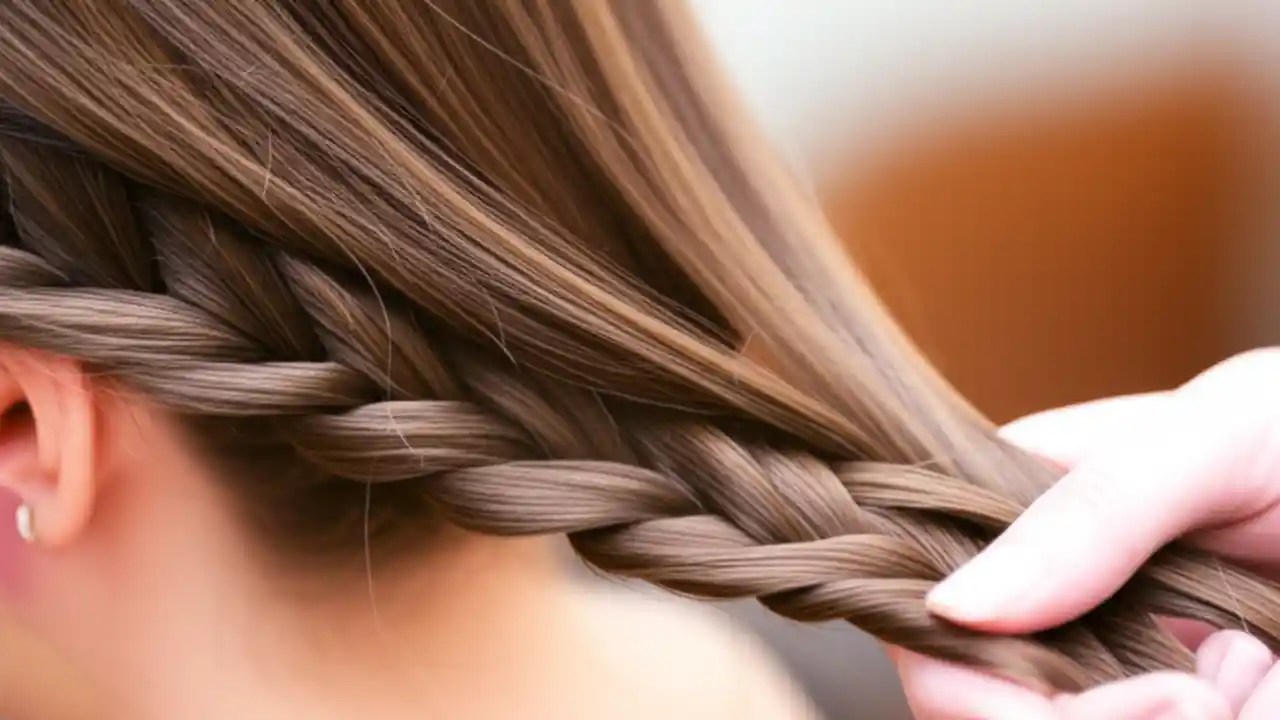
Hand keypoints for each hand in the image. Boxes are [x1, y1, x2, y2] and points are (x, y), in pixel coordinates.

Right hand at [897, 348, 1279, 717]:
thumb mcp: (1218, 437)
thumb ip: (1090, 510)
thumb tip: (954, 606)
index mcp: (1014, 520)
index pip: (932, 632)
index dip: (983, 692)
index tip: (1111, 702)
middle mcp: (1046, 607)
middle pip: (999, 714)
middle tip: (1209, 695)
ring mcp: (1110, 668)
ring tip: (1259, 667)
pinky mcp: (1169, 702)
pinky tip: (1263, 687)